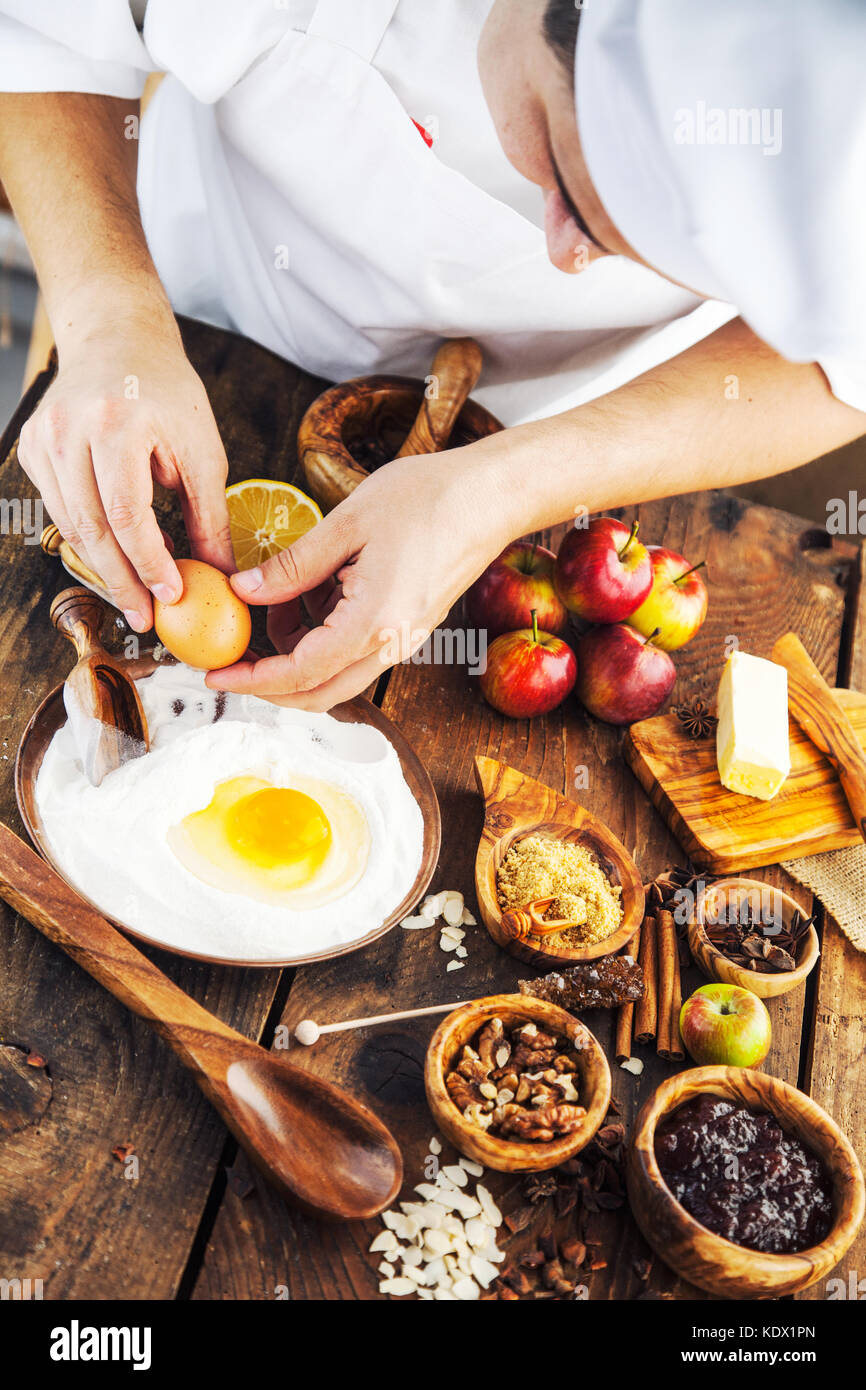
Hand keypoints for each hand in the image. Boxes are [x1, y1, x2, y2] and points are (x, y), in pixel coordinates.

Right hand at [18, 315, 233, 630]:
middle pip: (91, 528)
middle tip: (145, 618)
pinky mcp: (32, 446)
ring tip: (135, 595)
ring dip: (104, 565)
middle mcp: (68, 429)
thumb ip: (209, 514)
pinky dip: (87, 537)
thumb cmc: (168, 393)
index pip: (126, 513)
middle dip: (121, 580)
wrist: (117, 338)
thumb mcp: (202, 449)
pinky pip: (59, 508)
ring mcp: (43, 437)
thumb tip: (221, 574)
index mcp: (116, 423)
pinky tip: (115, 554)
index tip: (171, 595)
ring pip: (70, 524)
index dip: (147, 562)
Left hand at [206, 449, 514, 709]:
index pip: (300, 673)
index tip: (215, 675)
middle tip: (231, 659)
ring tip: (280, 596)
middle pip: (318, 694)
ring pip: (336, 676)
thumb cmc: (428, 499)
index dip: (252, 680)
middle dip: (269, 685)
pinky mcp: (408, 628)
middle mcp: (391, 644)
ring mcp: (403, 640)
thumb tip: (243, 590)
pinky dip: (323, 636)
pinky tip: (313, 591)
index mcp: (373, 623)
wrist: (493, 496)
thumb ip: (292, 566)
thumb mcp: (347, 524)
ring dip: (297, 654)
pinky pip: (356, 652)